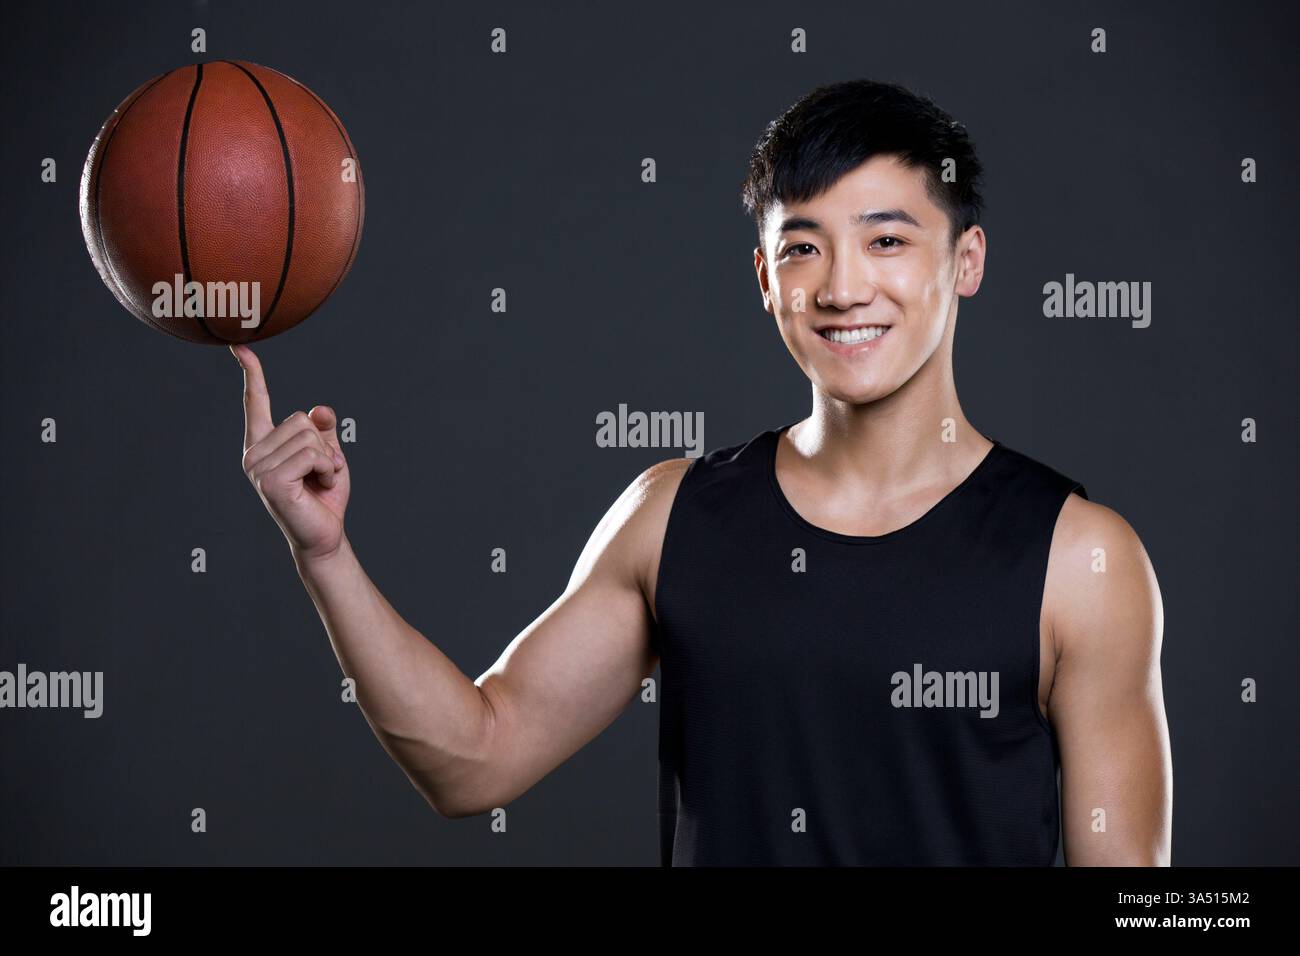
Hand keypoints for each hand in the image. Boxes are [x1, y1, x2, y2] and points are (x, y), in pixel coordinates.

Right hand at [232, 344, 349, 562]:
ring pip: (309, 436)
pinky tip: (319, 487)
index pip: (256, 402)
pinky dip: (328, 468)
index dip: (251, 374)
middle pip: (301, 419)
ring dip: (328, 459)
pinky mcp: (271, 481)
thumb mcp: (329, 454)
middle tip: (320, 473)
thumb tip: (320, 410)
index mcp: (262, 443)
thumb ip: (323, 430)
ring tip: (319, 481)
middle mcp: (254, 453)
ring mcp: (258, 467)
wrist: (324, 535)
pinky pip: (313, 453)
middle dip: (323, 444)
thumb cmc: (323, 496)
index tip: (240, 347)